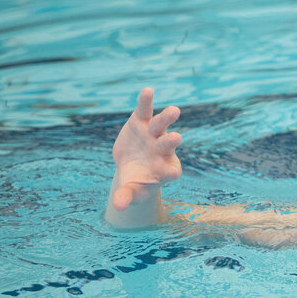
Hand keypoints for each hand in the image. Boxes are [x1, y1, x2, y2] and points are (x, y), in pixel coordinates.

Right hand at [111, 88, 181, 210]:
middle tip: (178, 137)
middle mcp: (162, 151)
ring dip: (167, 118)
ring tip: (175, 110)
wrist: (133, 165)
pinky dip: (146, 101)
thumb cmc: (136, 181)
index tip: (174, 174)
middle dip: (172, 141)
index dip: (171, 173)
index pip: (170, 171)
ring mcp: (153, 135)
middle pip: (168, 145)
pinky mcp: (141, 122)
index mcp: (163, 169)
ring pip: (161, 125)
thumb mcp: (131, 191)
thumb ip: (126, 197)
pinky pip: (145, 110)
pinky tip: (148, 90)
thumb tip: (118, 207)